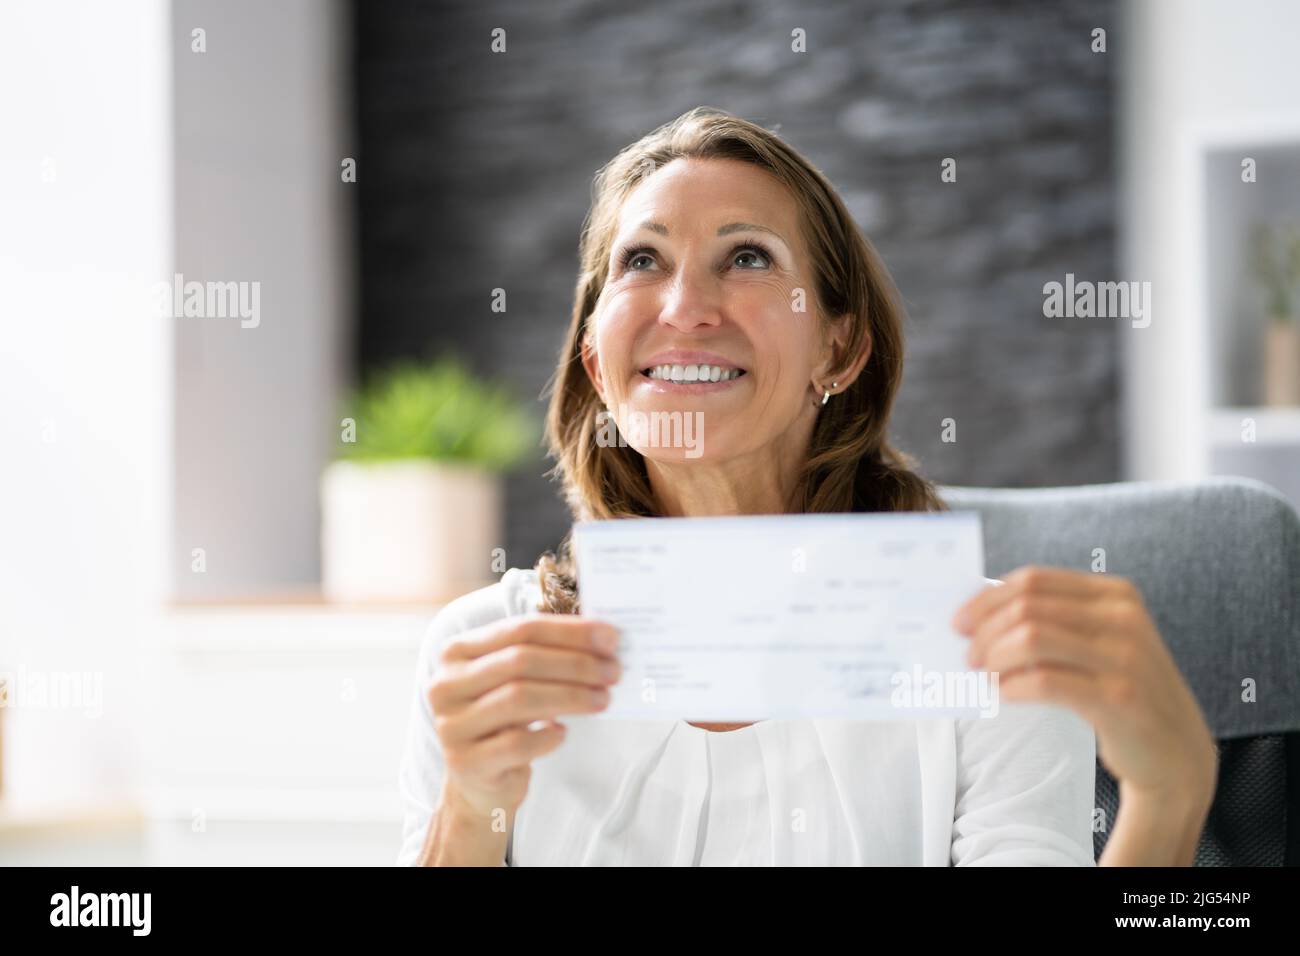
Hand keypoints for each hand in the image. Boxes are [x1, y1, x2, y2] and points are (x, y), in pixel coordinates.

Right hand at [427, 614, 620, 816]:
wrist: (477, 780)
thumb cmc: (504, 720)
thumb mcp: (513, 681)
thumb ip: (545, 655)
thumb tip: (603, 640)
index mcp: (457, 652)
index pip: (520, 629)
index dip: (569, 631)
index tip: (610, 638)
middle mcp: (446, 684)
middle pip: (520, 661)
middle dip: (575, 663)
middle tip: (612, 671)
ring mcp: (451, 725)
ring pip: (519, 698)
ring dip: (571, 696)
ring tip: (602, 699)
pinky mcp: (465, 762)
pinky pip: (516, 743)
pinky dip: (548, 735)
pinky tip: (563, 733)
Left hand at [952, 566, 1216, 806]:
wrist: (1176, 751)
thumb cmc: (1121, 691)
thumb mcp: (1098, 642)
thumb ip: (1053, 621)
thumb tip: (979, 615)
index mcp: (1115, 594)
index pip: (1034, 580)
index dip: (987, 599)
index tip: (960, 622)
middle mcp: (1124, 618)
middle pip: (1027, 607)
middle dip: (986, 631)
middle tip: (969, 657)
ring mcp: (1125, 657)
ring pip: (1031, 637)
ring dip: (995, 657)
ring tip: (985, 675)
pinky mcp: (1118, 697)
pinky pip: (1044, 681)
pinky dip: (1012, 686)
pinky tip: (1005, 694)